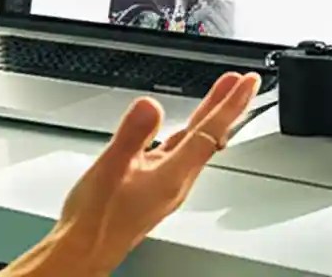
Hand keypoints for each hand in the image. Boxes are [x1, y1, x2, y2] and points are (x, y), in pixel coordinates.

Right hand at [54, 72, 261, 272]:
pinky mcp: (156, 189)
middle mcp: (176, 181)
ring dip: (210, 119)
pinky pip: (181, 154)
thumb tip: (151, 106)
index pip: (210, 131)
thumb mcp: (110, 167)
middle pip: (209, 136)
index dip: (229, 104)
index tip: (246, 82)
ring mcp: (167, 186)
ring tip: (219, 97)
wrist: (85, 250)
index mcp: (172, 175)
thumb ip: (133, 134)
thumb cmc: (96, 218)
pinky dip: (190, 135)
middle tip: (242, 82)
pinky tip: (184, 131)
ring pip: (196, 145)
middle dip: (226, 106)